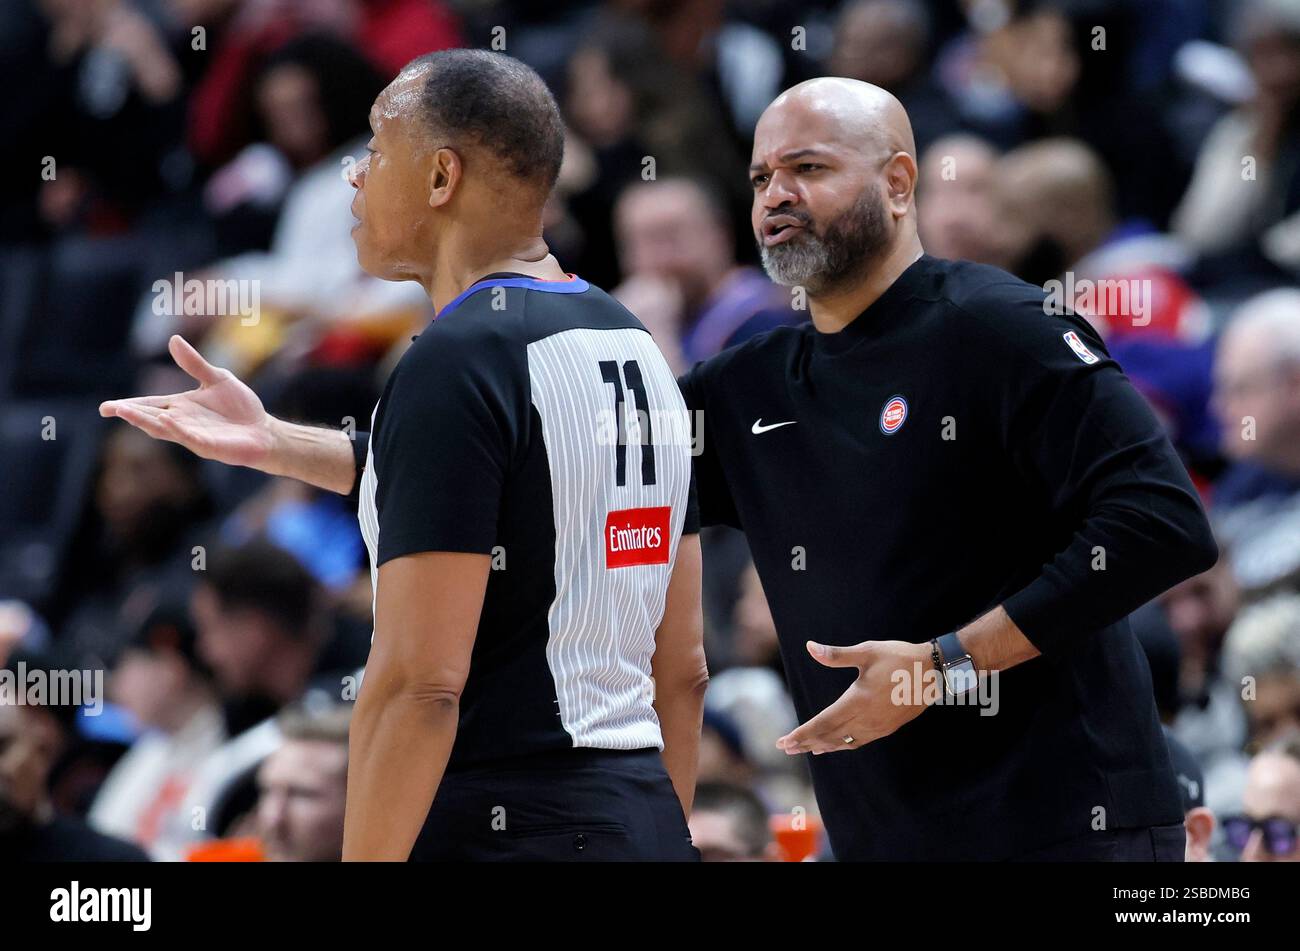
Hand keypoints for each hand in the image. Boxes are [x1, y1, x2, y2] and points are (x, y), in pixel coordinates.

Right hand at [100, 334, 276, 468]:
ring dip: (146, 422)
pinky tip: (167, 421)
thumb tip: (173, 339)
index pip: (150, 406)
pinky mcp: (210, 447)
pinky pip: (190, 438)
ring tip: (126, 413)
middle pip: (151, 418)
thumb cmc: (240, 407)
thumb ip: (195, 363)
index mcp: (181, 407)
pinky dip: (178, 430)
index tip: (106, 406)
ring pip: (165, 430)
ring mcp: (195, 436)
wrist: (265, 430)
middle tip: (108, 408)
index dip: (129, 406)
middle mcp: (183, 423)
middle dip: (130, 414)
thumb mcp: (217, 378)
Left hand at [776, 640, 932, 754]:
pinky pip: (859, 741)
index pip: (822, 723)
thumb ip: (836, 654)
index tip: (784, 742)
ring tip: (806, 748)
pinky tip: (836, 743)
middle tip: (786, 747)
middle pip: (830, 736)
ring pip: (845, 742)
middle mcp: (866, 719)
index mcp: (857, 701)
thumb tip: (810, 647)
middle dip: (806, 742)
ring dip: (823, 745)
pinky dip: (843, 744)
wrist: (934, 672)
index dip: (802, 734)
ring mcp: (878, 726)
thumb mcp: (867, 652)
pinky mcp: (887, 728)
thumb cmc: (899, 658)